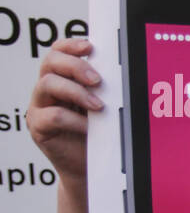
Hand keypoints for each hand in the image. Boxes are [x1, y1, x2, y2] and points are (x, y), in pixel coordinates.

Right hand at [28, 37, 103, 181]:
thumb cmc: (100, 134)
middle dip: (75, 66)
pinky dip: (73, 119)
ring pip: (47, 84)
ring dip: (76, 91)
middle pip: (50, 61)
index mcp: (63, 77)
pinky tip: (89, 126)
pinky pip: (51, 115)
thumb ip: (107, 90)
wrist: (90, 167)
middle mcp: (48, 88)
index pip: (59, 51)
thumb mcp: (106, 107)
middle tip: (98, 80)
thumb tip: (127, 75)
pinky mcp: (38, 127)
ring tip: (98, 106)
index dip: (72, 45)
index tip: (91, 47)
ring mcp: (40, 106)